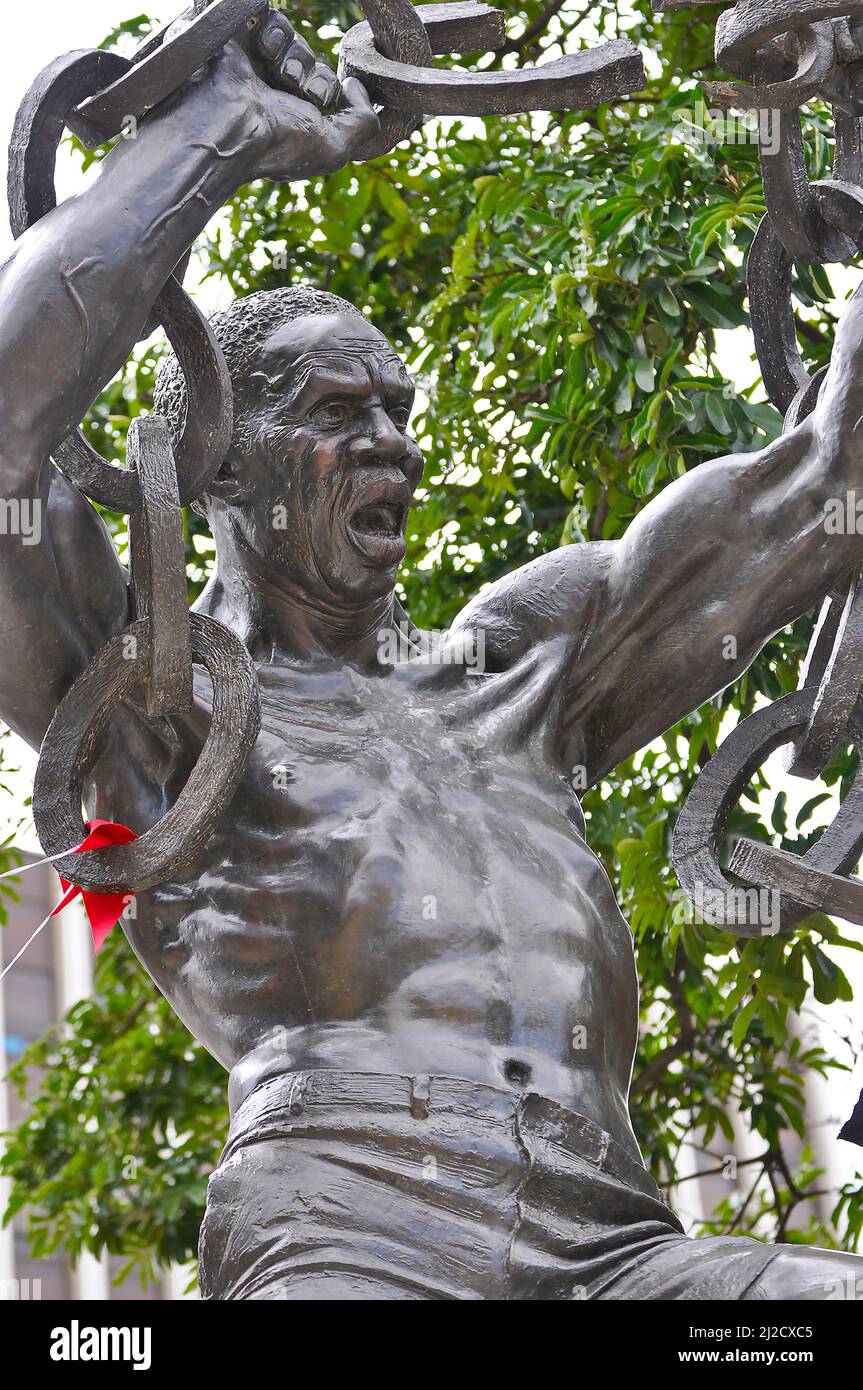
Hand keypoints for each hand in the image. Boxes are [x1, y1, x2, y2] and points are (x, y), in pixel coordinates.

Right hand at [216, 11, 379, 180]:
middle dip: (309, 73)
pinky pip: (268, 14)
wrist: (227, 124)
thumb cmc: (278, 143)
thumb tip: (357, 86)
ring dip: (292, 53)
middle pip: (309, 60)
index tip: (314, 103)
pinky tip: (263, 48)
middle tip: (292, 89)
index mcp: (288, 118)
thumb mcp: (334, 148)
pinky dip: (275, 29)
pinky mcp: (234, 34)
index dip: (325, 88)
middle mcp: (269, 90)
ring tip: (275, 73)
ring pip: (291, 38)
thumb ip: (364, 122)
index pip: (322, 85)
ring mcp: (250, 62)